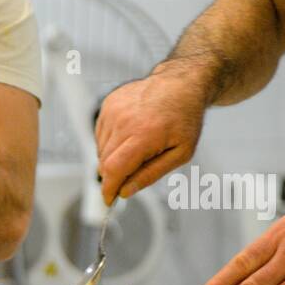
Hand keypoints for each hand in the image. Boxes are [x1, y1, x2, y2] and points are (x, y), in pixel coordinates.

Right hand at [95, 62, 212, 204]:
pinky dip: (111, 141)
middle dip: (113, 176)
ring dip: (113, 158)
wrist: (181, 83)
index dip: (108, 189)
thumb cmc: (184, 119)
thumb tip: (126, 191)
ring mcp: (113, 111)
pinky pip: (100, 134)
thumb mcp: (180, 153)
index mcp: (144, 135)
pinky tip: (129, 134)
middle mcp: (124, 121)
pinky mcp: (107, 105)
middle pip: (104, 162)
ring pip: (101, 149)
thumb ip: (151, 174)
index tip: (109, 201)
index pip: (114, 169)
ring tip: (136, 148)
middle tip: (130, 175)